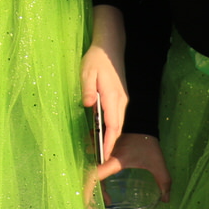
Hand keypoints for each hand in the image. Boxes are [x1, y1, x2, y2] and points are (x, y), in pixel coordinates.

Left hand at [82, 5, 127, 159]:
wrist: (110, 47)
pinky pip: (115, 117)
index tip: (103, 157)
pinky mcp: (119, 98)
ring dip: (109, 137)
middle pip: (117, 128)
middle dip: (109, 145)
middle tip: (98, 161)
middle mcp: (121, 101)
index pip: (113, 125)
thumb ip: (87, 90)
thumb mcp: (87, 73)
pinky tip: (99, 133)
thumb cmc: (97, 60)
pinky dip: (109, 128)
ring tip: (96, 151)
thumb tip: (88, 105)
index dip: (109, 142)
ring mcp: (121, 100)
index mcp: (113, 97)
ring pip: (117, 124)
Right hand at [94, 132, 170, 201]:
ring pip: (92, 169)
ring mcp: (102, 152)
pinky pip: (93, 162)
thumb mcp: (157, 163)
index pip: (97, 175)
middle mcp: (105, 156)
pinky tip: (102, 182)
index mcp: (115, 161)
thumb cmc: (148, 143)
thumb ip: (164, 181)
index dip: (93, 189)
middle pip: (93, 176)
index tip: (103, 201)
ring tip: (105, 194)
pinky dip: (95, 173)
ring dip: (94, 182)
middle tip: (108, 201)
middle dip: (95, 191)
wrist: (140, 123)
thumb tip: (166, 200)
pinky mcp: (102, 149)